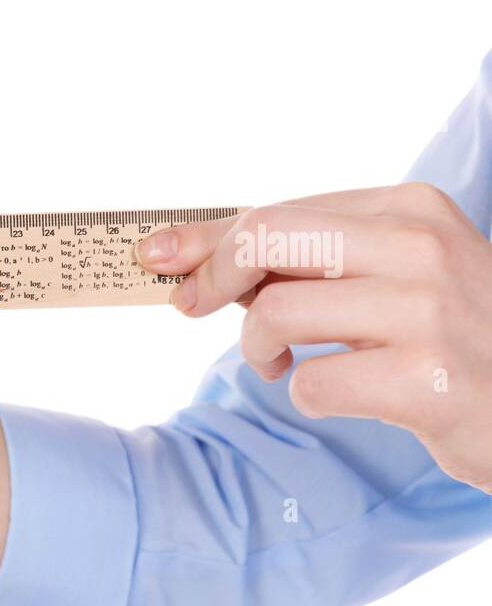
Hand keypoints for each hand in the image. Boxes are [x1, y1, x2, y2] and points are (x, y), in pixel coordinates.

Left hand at [135, 183, 491, 492]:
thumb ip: (302, 259)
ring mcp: (427, 312)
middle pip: (266, 240)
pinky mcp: (427, 381)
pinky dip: (306, 396)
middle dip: (212, 276)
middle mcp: (422, 247)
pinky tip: (340, 395)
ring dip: (258, 347)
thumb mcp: (388, 275)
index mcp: (409, 209)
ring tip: (284, 361)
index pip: (276, 212)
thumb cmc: (448, 336)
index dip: (205, 240)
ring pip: (277, 311)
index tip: (158, 258)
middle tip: (193, 307)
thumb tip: (186, 257)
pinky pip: (312, 384)